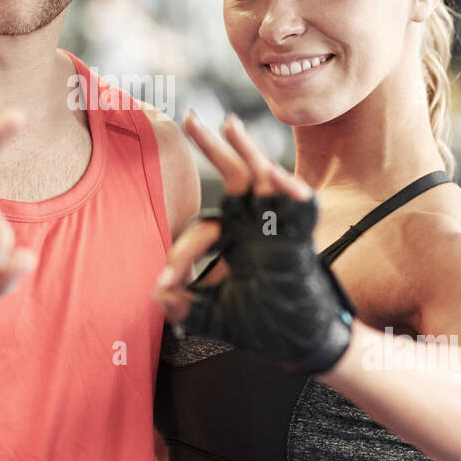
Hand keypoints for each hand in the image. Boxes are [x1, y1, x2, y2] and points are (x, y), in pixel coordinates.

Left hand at [153, 110, 354, 372]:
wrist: (302, 344)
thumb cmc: (263, 326)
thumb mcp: (216, 318)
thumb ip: (186, 308)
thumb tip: (158, 295)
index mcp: (234, 238)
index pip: (202, 229)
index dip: (180, 256)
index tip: (168, 287)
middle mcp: (254, 225)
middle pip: (233, 176)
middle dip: (211, 146)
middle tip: (188, 116)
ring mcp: (278, 229)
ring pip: (263, 180)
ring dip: (248, 152)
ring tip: (229, 124)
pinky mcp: (301, 242)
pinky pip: (301, 209)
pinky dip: (292, 192)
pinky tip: (278, 176)